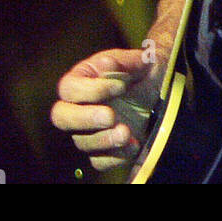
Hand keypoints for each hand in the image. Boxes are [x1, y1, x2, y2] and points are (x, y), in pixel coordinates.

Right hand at [51, 46, 163, 172]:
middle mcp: (78, 107)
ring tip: (127, 132)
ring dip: (104, 139)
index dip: (91, 90)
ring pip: (82, 142)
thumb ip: (121, 61)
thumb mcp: (136, 60)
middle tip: (110, 116)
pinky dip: (115, 156)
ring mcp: (88, 131)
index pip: (69, 89)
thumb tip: (105, 64)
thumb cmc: (141, 70)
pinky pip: (99, 161)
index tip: (121, 86)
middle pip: (62, 118)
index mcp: (80, 80)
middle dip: (85, 119)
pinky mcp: (103, 150)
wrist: (159, 88)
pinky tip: (133, 145)